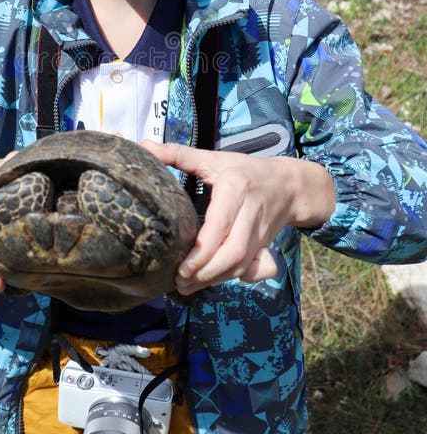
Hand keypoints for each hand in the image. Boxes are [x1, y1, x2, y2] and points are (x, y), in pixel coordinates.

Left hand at [142, 141, 334, 293]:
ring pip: (242, 264)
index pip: (220, 226)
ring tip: (190, 286)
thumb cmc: (245, 170)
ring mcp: (260, 232)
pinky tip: (218, 281)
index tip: (181, 267)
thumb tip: (145, 147)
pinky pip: (255, 269)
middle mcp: (250, 212)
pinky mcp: (266, 245)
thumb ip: (179, 154)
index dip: (201, 251)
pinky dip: (239, 279)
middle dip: (207, 273)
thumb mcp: (214, 158)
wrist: (289, 184)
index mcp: (235, 188)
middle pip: (232, 252)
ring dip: (216, 279)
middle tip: (180, 282)